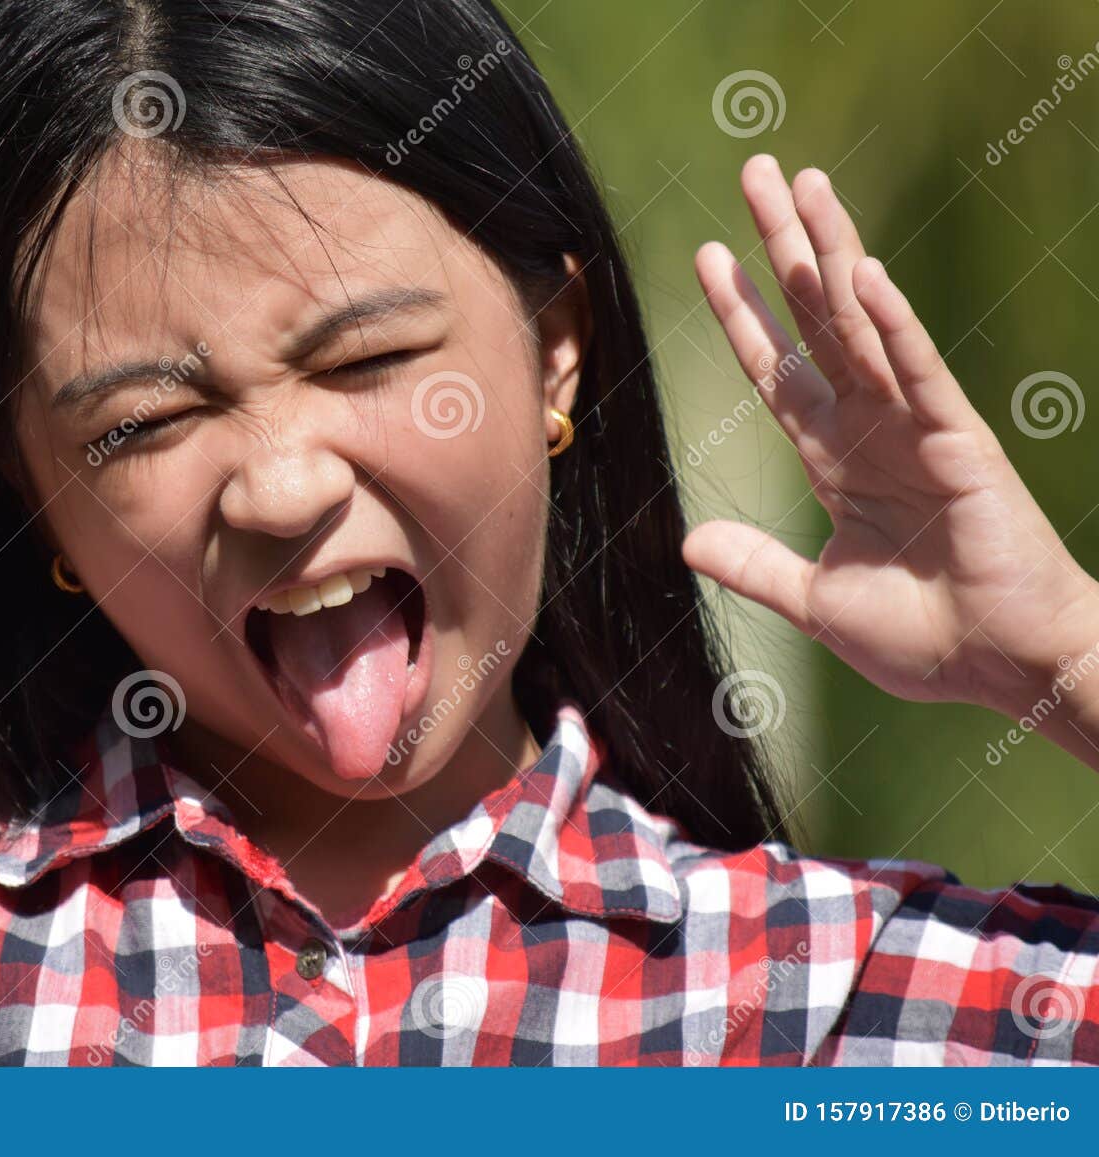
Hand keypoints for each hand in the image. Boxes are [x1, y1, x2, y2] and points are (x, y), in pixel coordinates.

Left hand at [684, 155, 1098, 723]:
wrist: (1000, 666)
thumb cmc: (923, 637)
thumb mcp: (816, 601)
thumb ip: (755, 565)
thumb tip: (688, 542)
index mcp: (835, 457)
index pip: (776, 368)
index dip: (741, 312)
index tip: (709, 255)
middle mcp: (870, 425)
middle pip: (813, 318)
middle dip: (782, 246)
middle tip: (756, 173)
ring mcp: (913, 424)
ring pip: (862, 321)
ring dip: (832, 252)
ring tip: (804, 184)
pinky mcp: (958, 439)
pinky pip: (918, 370)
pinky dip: (892, 323)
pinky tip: (862, 273)